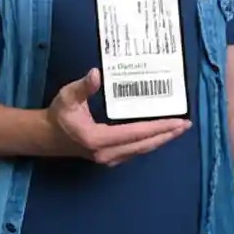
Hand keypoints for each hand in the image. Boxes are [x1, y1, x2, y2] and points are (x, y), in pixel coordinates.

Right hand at [46, 68, 190, 165]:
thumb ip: (84, 87)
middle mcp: (106, 153)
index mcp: (97, 139)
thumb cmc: (59, 115)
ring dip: (161, 139)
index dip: (158, 127)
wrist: (47, 136)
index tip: (177, 121)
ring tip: (177, 129)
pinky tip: (159, 135)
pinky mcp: (110, 159)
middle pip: (144, 145)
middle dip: (166, 135)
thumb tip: (97, 74)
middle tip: (186, 125)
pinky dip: (150, 142)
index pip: (135, 133)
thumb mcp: (68, 96)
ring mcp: (109, 159)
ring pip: (141, 150)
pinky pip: (135, 151)